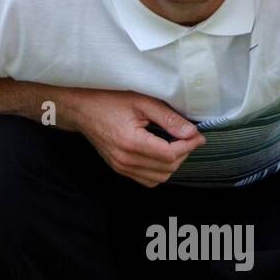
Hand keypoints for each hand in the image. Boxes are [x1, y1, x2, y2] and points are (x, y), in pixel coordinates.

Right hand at [64, 88, 205, 187]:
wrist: (81, 109)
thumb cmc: (108, 99)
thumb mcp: (141, 101)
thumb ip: (167, 118)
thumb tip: (191, 132)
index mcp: (131, 142)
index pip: (169, 154)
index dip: (188, 146)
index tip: (198, 136)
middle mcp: (125, 160)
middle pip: (167, 168)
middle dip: (183, 154)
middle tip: (190, 138)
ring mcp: (121, 167)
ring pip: (159, 178)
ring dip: (173, 164)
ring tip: (177, 146)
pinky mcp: (119, 169)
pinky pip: (147, 180)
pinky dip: (159, 171)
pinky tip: (162, 154)